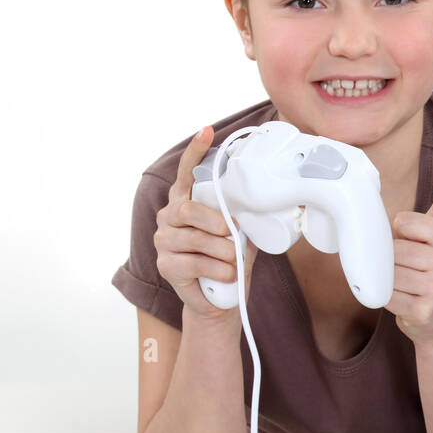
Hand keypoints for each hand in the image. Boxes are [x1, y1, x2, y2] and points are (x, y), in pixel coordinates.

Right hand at [155, 125, 258, 321]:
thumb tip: (268, 198)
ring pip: (194, 237)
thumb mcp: (243, 234)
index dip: (195, 152)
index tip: (206, 131)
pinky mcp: (165, 265)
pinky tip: (226, 274)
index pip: (188, 174)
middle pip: (188, 208)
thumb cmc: (232, 262)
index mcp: (188, 203)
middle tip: (232, 234)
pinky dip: (218, 269)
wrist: (223, 301)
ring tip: (235, 262)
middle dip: (215, 221)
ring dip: (222, 251)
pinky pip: (194, 262)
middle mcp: (170, 217)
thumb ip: (246, 216)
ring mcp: (164, 241)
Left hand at [387, 158, 432, 343]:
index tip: (418, 246)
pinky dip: (386, 298)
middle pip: (393, 248)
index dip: (401, 234)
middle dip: (393, 258)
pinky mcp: (425, 311)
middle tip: (411, 270)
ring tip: (408, 284)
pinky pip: (386, 296)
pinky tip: (404, 300)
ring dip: (388, 279)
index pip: (402, 222)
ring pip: (388, 272)